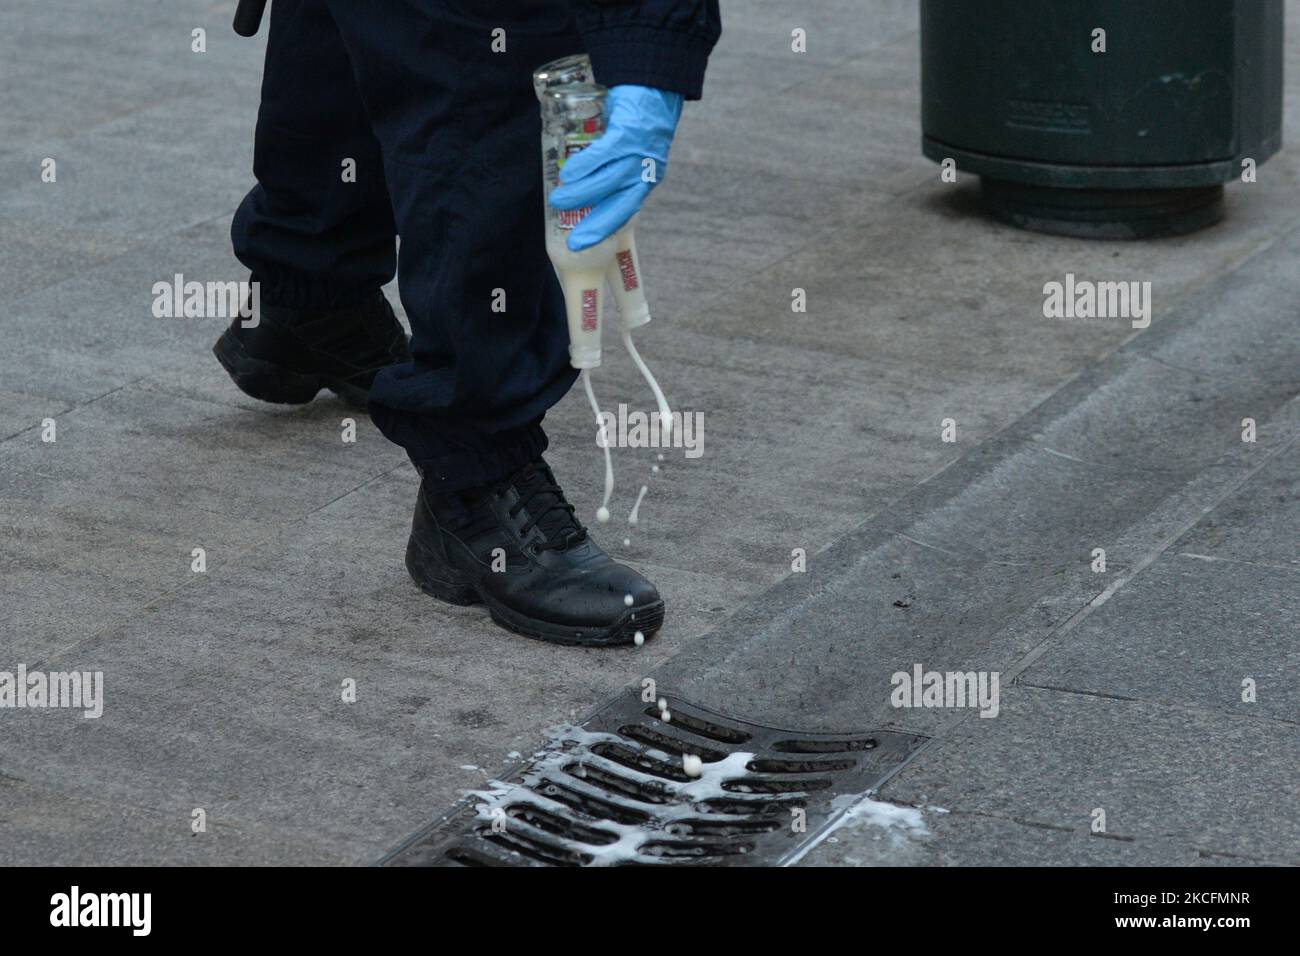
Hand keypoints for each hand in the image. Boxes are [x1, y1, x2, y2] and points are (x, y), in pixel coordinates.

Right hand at [548, 84, 683, 250]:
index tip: (582, 244)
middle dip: (595, 226)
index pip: (625, 211)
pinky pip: (603, 156)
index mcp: (646, 179)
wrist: (654, 81)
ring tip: (558, 200)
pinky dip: (584, 167)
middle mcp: (645, 172)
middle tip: (573, 241)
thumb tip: (580, 183)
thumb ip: (612, 167)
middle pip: (619, 207)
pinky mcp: (627, 135)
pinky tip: (567, 174)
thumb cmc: (638, 118)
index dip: (603, 229)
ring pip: (607, 183)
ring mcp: (637, 155)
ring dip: (580, 195)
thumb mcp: (632, 151)